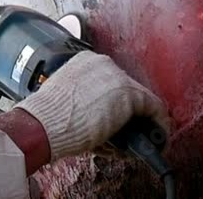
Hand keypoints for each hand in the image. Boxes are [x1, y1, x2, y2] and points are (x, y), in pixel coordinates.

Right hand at [13, 51, 168, 161]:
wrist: (44, 123)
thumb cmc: (47, 116)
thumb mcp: (65, 98)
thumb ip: (84, 100)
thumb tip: (102, 120)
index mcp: (84, 61)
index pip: (111, 82)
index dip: (118, 105)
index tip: (120, 120)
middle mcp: (103, 63)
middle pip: (127, 90)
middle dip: (129, 114)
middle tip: (127, 134)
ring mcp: (117, 77)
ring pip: (141, 100)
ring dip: (141, 122)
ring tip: (138, 141)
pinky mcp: (129, 95)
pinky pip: (154, 109)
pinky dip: (158, 125)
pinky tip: (157, 141)